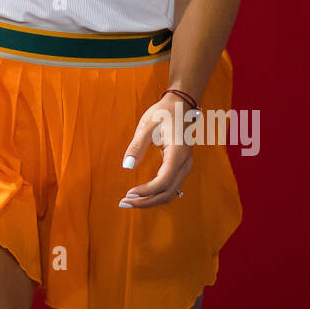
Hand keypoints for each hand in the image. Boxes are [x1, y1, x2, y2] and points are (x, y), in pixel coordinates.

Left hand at [119, 92, 193, 207]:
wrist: (181, 105)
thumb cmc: (163, 112)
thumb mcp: (146, 125)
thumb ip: (137, 146)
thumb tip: (127, 166)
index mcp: (178, 153)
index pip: (164, 181)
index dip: (147, 191)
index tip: (129, 193)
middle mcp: (185, 163)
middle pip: (168, 192)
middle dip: (146, 201)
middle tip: (124, 202)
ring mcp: (185, 166)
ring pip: (170, 192)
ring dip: (150, 200)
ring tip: (130, 201)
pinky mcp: (181, 167)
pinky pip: (170, 186)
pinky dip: (156, 194)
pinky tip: (141, 195)